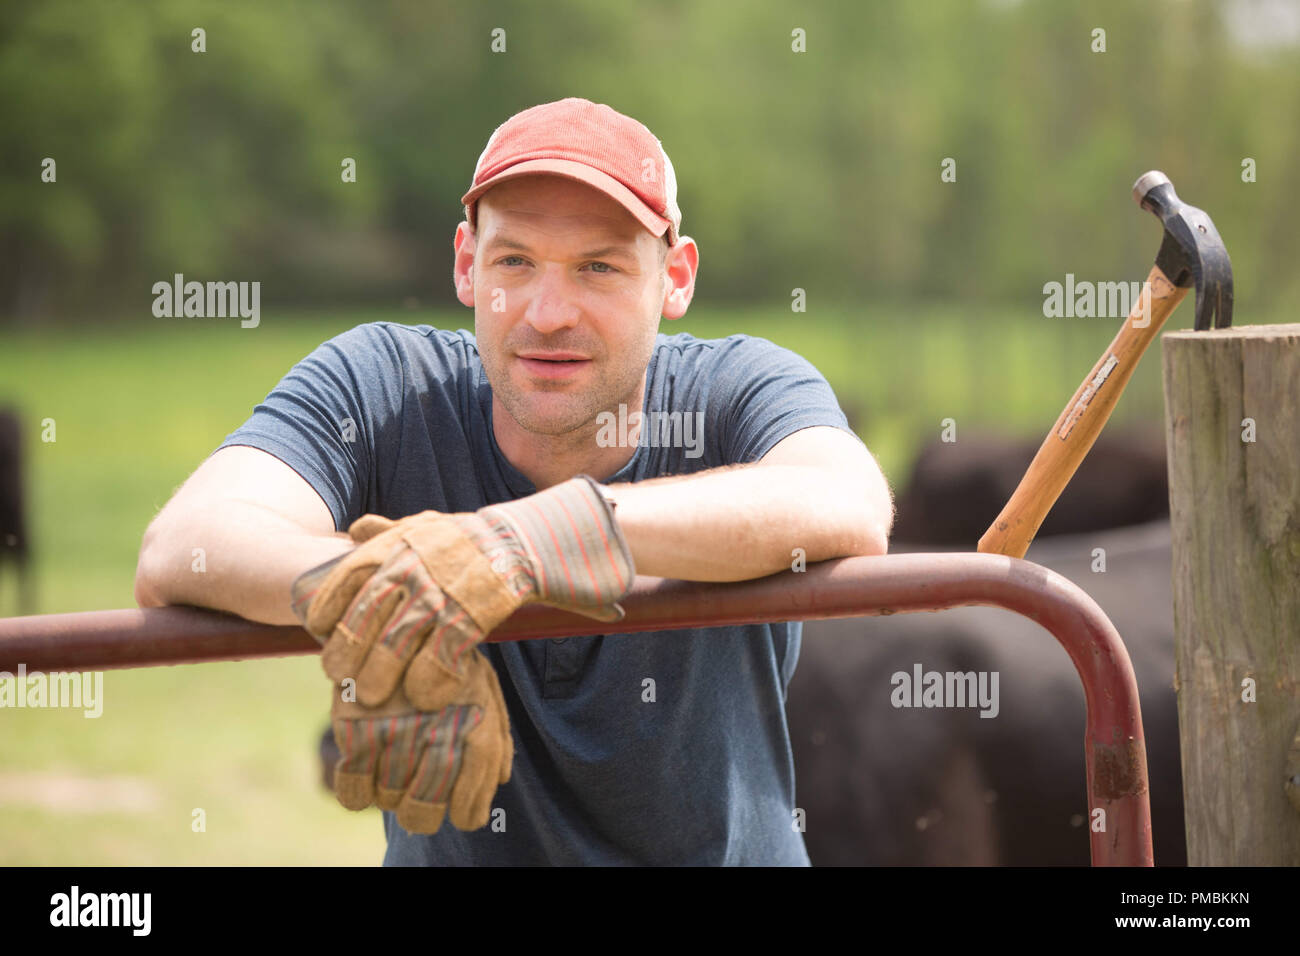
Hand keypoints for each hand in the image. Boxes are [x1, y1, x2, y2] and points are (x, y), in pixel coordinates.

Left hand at [289, 474, 634, 710]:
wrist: (520, 543)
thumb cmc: (467, 539)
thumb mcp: (424, 524)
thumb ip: (386, 531)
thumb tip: (353, 530)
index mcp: (390, 548)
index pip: (338, 585)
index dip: (322, 617)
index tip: (321, 636)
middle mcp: (407, 570)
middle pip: (359, 624)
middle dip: (343, 658)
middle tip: (340, 679)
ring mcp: (437, 596)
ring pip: (392, 649)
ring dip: (377, 680)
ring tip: (371, 697)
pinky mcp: (467, 619)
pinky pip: (437, 661)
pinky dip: (427, 686)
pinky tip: (423, 698)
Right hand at [324, 648, 512, 832]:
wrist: (389, 610)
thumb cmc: (441, 659)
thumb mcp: (481, 682)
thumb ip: (495, 732)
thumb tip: (503, 779)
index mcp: (475, 708)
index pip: (477, 777)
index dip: (470, 808)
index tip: (462, 817)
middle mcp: (436, 719)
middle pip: (428, 798)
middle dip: (423, 814)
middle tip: (420, 808)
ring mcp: (394, 723)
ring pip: (390, 797)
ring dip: (391, 799)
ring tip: (392, 784)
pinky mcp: (353, 722)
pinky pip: (354, 787)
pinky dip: (358, 795)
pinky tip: (365, 780)